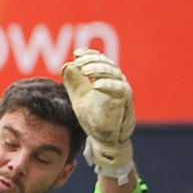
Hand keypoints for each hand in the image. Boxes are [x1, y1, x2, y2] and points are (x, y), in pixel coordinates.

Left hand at [62, 48, 134, 176]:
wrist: (105, 139)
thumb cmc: (93, 117)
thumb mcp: (79, 98)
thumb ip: (74, 83)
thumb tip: (67, 64)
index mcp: (105, 78)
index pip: (100, 60)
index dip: (90, 54)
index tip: (77, 53)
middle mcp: (117, 82)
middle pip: (108, 64)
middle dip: (93, 60)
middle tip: (79, 61)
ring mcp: (123, 91)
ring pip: (115, 73)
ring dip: (99, 68)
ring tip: (85, 69)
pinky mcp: (125, 103)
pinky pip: (121, 89)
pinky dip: (109, 84)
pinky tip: (96, 84)